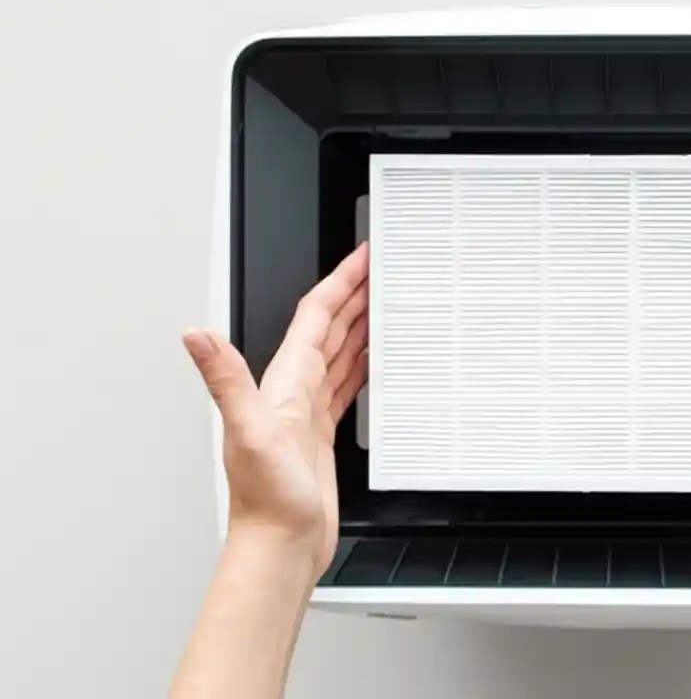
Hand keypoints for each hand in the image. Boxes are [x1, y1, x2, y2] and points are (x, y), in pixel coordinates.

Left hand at [183, 243, 369, 580]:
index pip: (314, 319)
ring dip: (359, 327)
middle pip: (329, 330)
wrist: (280, 545)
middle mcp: (294, 393)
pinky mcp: (321, 435)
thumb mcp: (248, 432)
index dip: (339, 284)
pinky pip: (346, 387)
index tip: (361, 260)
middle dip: (354, 296)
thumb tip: (195, 334)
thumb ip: (224, 379)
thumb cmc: (265, 500)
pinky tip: (371, 362)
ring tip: (382, 303)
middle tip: (380, 269)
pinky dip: (362, 367)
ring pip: (339, 355)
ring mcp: (308, 413)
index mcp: (282, 384)